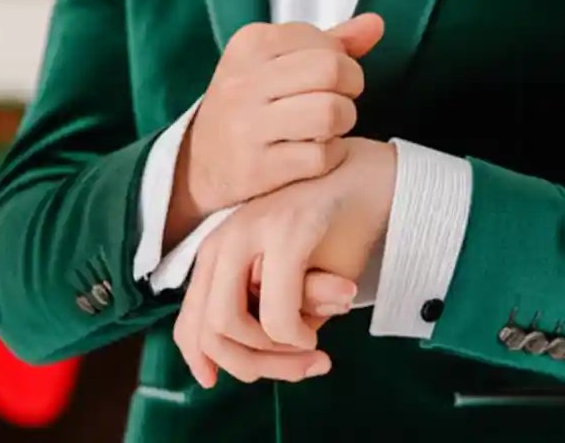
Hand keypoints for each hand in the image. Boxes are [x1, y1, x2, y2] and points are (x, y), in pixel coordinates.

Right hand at [165, 15, 384, 246]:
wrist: (199, 164)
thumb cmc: (249, 107)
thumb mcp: (276, 63)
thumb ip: (328, 42)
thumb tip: (376, 24)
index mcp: (249, 44)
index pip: (325, 42)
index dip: (341, 61)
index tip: (322, 79)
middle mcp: (243, 82)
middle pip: (333, 70)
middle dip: (349, 88)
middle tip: (336, 100)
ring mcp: (247, 126)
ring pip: (331, 113)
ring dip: (342, 124)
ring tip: (326, 128)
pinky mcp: (256, 168)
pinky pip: (320, 157)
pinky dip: (329, 158)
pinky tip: (312, 154)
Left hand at [173, 138, 395, 386]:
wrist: (374, 180)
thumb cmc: (335, 234)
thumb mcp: (294, 285)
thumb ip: (267, 318)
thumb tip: (243, 368)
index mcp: (219, 252)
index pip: (190, 321)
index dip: (200, 360)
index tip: (220, 383)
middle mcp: (224, 240)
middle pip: (210, 332)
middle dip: (254, 367)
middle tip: (303, 368)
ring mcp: (251, 232)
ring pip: (233, 325)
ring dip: (277, 354)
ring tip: (315, 350)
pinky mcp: (286, 233)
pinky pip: (276, 313)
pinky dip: (296, 334)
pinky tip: (321, 329)